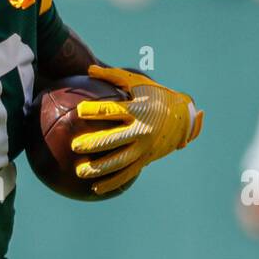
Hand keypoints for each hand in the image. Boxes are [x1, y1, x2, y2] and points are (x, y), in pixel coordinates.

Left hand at [72, 65, 202, 194]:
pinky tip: (95, 189)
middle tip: (75, 146)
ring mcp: (144, 148)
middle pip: (114, 140)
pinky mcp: (145, 160)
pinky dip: (111, 183)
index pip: (113, 111)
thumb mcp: (138, 82)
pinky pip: (127, 174)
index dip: (96, 111)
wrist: (183, 117)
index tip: (79, 111)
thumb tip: (89, 69)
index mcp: (138, 110)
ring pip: (120, 162)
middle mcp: (142, 131)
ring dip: (99, 169)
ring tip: (79, 171)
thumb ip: (113, 76)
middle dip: (94, 144)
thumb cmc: (156, 95)